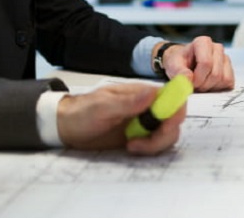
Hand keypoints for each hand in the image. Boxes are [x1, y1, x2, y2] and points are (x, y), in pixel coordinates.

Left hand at [54, 83, 184, 154]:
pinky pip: (157, 144)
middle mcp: (147, 107)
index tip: (166, 125)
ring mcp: (144, 123)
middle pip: (174, 118)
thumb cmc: (82, 112)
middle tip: (142, 143)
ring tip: (132, 146)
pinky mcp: (140, 138)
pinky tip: (132, 148)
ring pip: (168, 134)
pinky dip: (150, 150)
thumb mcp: (101, 106)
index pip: (171, 96)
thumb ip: (127, 102)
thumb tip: (152, 93)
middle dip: (165, 134)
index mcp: (141, 93)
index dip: (176, 110)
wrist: (67, 127)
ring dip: (156, 144)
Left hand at [160, 35, 234, 91]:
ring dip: (210, 86)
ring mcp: (225, 58)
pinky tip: (208, 84)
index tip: (189, 80)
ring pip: (223, 79)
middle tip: (193, 84)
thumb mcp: (173, 66)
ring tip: (200, 83)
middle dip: (203, 84)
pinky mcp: (230, 69)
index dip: (197, 77)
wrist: (183, 64)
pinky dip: (218, 88)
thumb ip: (179, 72)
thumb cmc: (179, 62)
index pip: (206, 63)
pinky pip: (229, 82)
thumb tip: (188, 79)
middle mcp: (216, 48)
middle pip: (215, 74)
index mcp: (203, 42)